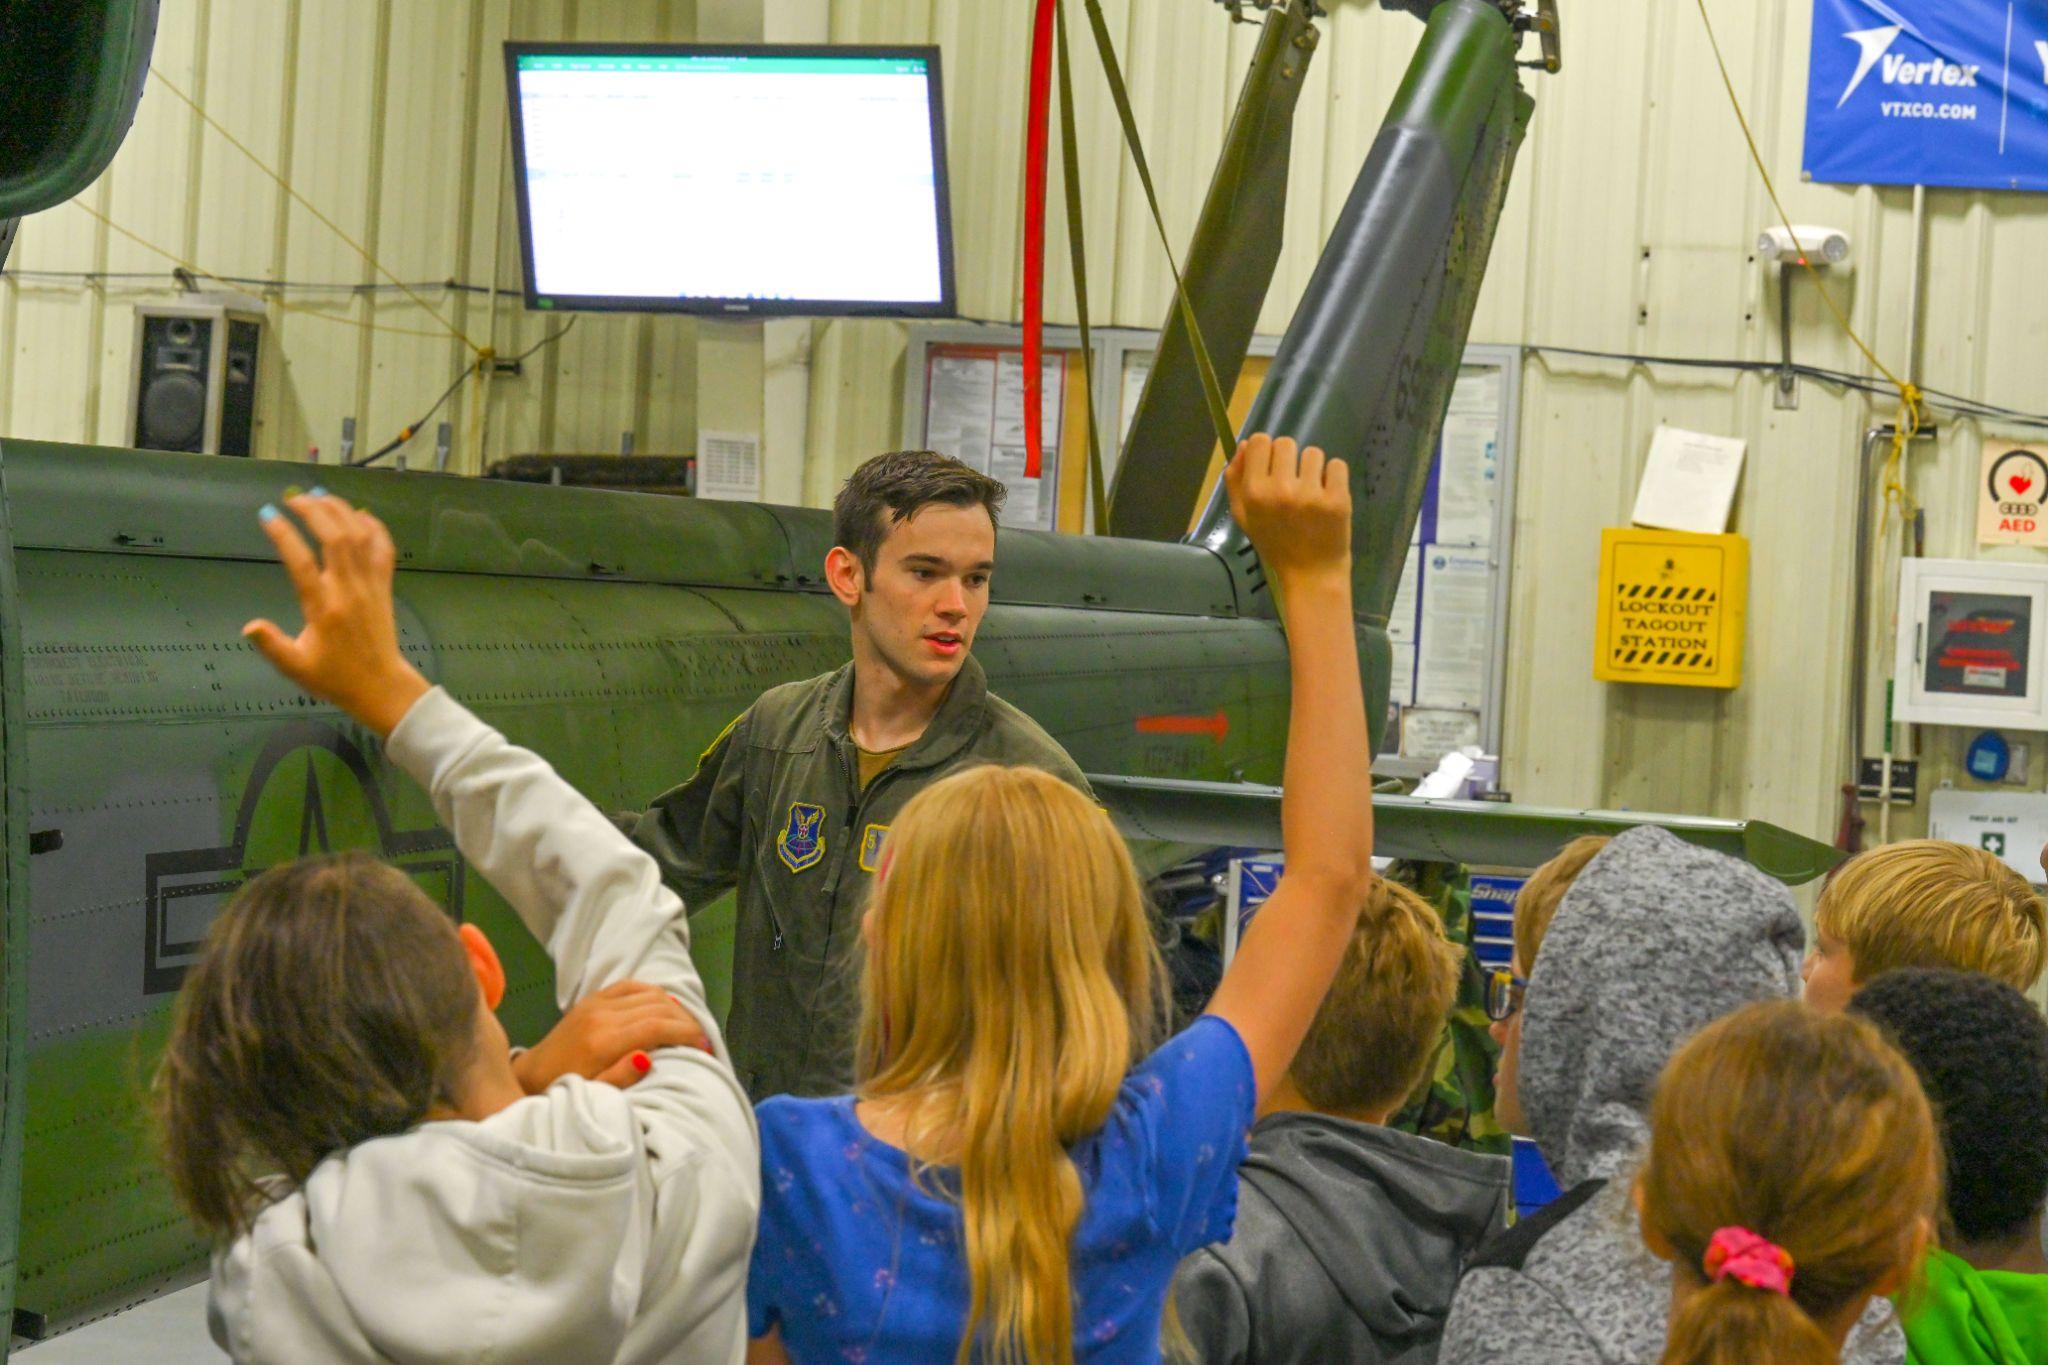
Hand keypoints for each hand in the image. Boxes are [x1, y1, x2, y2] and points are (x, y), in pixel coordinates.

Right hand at [243, 491, 429, 736]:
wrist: (381, 686)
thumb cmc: (334, 677)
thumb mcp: (296, 667)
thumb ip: (272, 645)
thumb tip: (248, 626)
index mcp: (324, 609)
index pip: (301, 564)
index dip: (284, 536)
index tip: (267, 515)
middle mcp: (349, 591)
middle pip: (335, 539)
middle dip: (314, 512)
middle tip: (292, 498)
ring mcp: (370, 586)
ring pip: (360, 538)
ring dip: (341, 512)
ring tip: (319, 496)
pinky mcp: (385, 586)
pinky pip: (384, 549)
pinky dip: (374, 527)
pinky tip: (360, 513)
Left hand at [511, 980, 712, 1093]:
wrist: (532, 1075)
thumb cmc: (566, 1090)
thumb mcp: (593, 1094)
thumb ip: (620, 1078)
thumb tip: (647, 1058)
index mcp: (602, 1042)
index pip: (657, 1026)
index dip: (687, 1033)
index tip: (705, 1048)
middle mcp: (601, 1015)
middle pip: (658, 1006)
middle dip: (687, 1021)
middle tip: (703, 1040)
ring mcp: (596, 1002)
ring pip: (649, 993)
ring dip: (675, 1007)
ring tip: (688, 1027)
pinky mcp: (593, 998)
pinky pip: (632, 985)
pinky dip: (654, 993)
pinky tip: (666, 1006)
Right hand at [1224, 434, 1351, 585]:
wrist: (1310, 574)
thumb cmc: (1275, 544)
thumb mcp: (1244, 516)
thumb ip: (1236, 480)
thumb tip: (1245, 445)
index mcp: (1255, 493)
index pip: (1260, 442)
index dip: (1266, 451)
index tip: (1272, 467)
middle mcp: (1281, 490)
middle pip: (1286, 443)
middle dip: (1289, 459)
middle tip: (1293, 482)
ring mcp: (1311, 494)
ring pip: (1313, 453)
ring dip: (1312, 469)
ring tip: (1311, 492)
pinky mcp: (1338, 499)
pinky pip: (1337, 465)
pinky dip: (1333, 477)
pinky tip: (1327, 495)